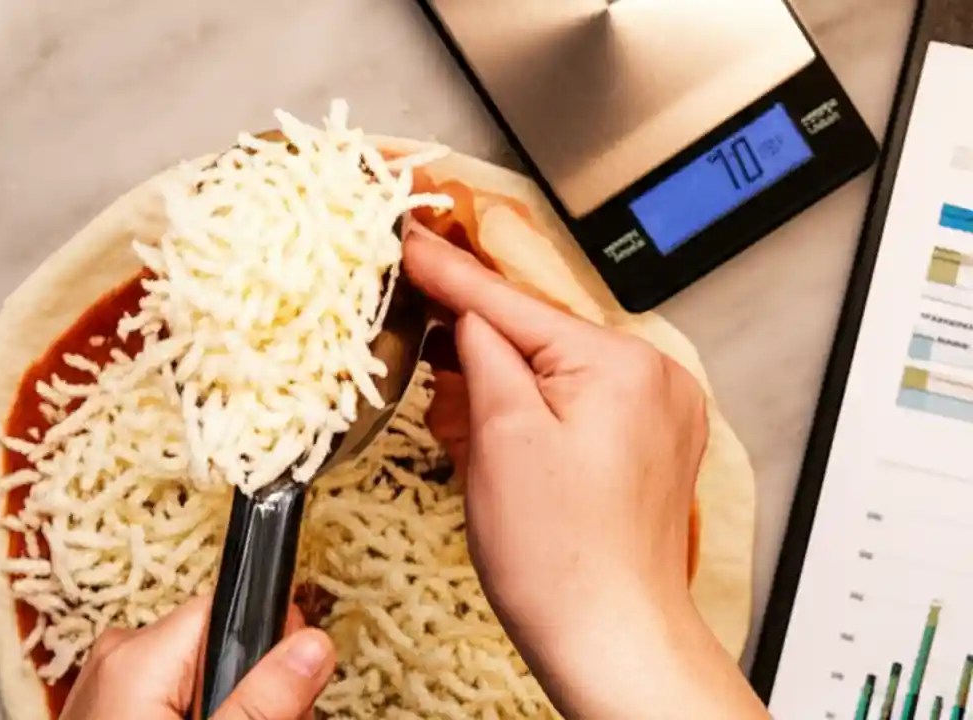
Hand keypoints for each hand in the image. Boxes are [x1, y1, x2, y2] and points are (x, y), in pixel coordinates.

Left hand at [60, 597, 335, 719]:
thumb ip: (263, 704)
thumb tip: (312, 647)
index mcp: (137, 657)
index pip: (225, 610)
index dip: (266, 649)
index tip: (288, 693)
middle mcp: (115, 657)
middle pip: (214, 644)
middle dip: (247, 690)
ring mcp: (105, 684)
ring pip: (194, 675)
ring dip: (225, 709)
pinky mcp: (108, 708)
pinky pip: (166, 696)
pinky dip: (192, 718)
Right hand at [404, 223, 765, 718]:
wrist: (610, 637)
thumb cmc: (560, 560)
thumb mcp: (499, 437)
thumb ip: (483, 353)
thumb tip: (468, 312)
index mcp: (619, 364)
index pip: (512, 303)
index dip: (450, 274)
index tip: (412, 242)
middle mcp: (653, 377)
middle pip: (539, 334)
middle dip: (474, 343)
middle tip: (418, 334)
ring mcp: (659, 412)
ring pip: (555, 370)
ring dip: (501, 382)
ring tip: (459, 414)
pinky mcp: (651, 445)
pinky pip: (580, 404)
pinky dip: (534, 409)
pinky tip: (499, 430)